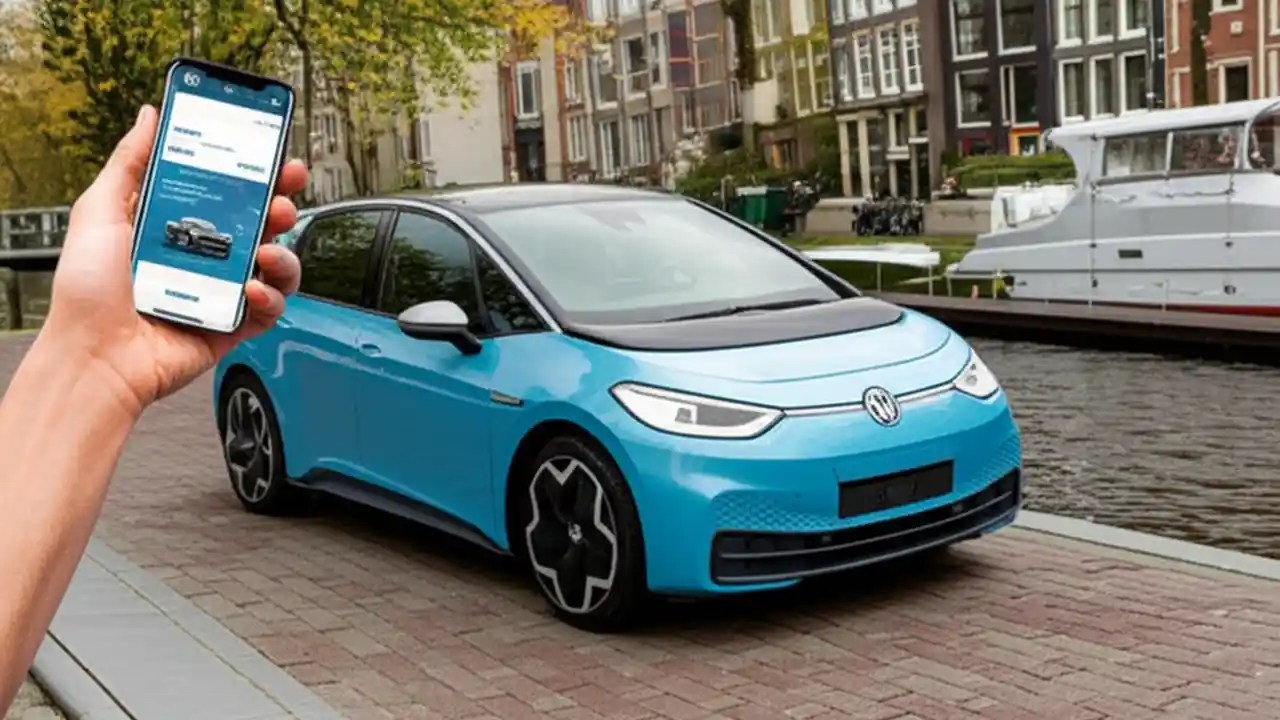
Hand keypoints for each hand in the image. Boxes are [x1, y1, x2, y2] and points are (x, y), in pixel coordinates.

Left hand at [42, 105, 307, 416]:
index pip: (227, 190)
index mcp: (178, 225)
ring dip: (284, 252)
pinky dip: (270, 296)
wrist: (96, 357)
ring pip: (277, 263)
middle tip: (283, 198)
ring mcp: (222, 291)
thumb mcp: (100, 212)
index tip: (272, 154)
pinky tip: (251, 290)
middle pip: (261, 223)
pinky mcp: (233, 324)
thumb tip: (149, 116)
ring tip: (267, 252)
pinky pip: (270, 307)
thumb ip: (130, 163)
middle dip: (282, 204)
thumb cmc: (89, 293)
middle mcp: (205, 256)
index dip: (254, 172)